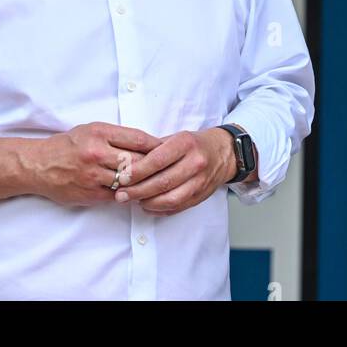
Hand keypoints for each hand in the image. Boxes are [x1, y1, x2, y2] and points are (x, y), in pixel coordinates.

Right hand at [26, 122, 160, 205]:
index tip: (168, 149)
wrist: (38, 165)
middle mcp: (96, 153)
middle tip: (167, 169)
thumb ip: (118, 136)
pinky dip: (127, 194)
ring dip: (142, 183)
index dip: (157, 146)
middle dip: (154, 166)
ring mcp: (92, 175)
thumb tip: (149, 143)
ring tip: (154, 182)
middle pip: (137, 162)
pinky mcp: (89, 194)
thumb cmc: (69, 145)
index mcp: (100, 133)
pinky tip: (134, 192)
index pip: (138, 139)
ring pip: (129, 181)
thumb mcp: (92, 130)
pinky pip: (117, 195)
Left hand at [113, 128, 237, 215]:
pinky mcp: (201, 195)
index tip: (122, 177)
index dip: (137, 171)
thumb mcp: (175, 137)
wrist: (224, 153)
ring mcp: (200, 181)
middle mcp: (195, 162)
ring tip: (134, 200)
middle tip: (121, 194)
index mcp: (185, 144)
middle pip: (162, 182)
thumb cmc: (194, 144)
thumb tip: (126, 163)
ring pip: (170, 198)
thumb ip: (153, 149)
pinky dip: (159, 209)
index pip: (156, 160)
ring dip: (148, 202)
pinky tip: (148, 205)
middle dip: (137, 191)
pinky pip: (177, 207)